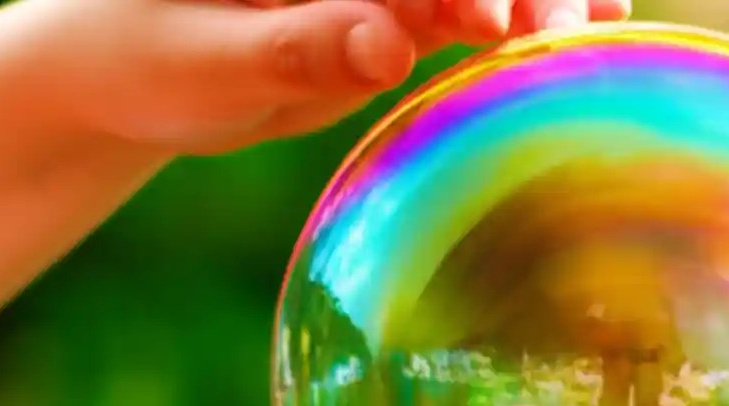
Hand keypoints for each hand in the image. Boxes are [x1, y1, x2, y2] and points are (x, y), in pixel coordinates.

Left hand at [14, 0, 628, 155]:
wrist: (139, 76)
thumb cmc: (149, 59)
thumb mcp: (206, 60)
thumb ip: (297, 47)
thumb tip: (388, 43)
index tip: (490, 17)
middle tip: (548, 31)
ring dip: (537, 1)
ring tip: (589, 29)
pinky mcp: (400, 13)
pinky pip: (474, 13)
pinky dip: (526, 24)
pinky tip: (586, 29)